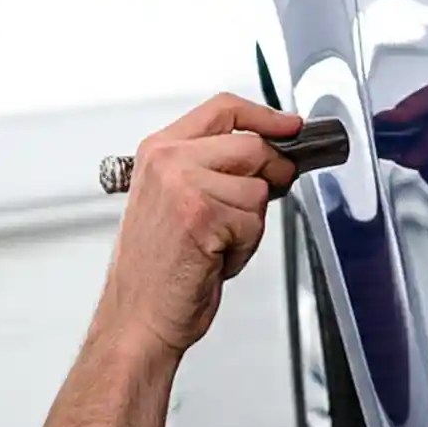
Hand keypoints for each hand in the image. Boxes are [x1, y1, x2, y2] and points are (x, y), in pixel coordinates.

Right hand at [98, 92, 301, 354]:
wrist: (137, 317)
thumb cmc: (158, 269)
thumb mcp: (175, 200)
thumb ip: (212, 168)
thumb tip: (272, 154)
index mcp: (159, 151)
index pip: (223, 109)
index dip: (266, 116)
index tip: (291, 126)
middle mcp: (168, 161)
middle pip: (252, 146)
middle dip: (269, 178)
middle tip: (252, 210)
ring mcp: (183, 184)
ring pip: (258, 189)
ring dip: (249, 224)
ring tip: (215, 245)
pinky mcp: (202, 215)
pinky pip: (254, 222)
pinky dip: (243, 248)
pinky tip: (213, 259)